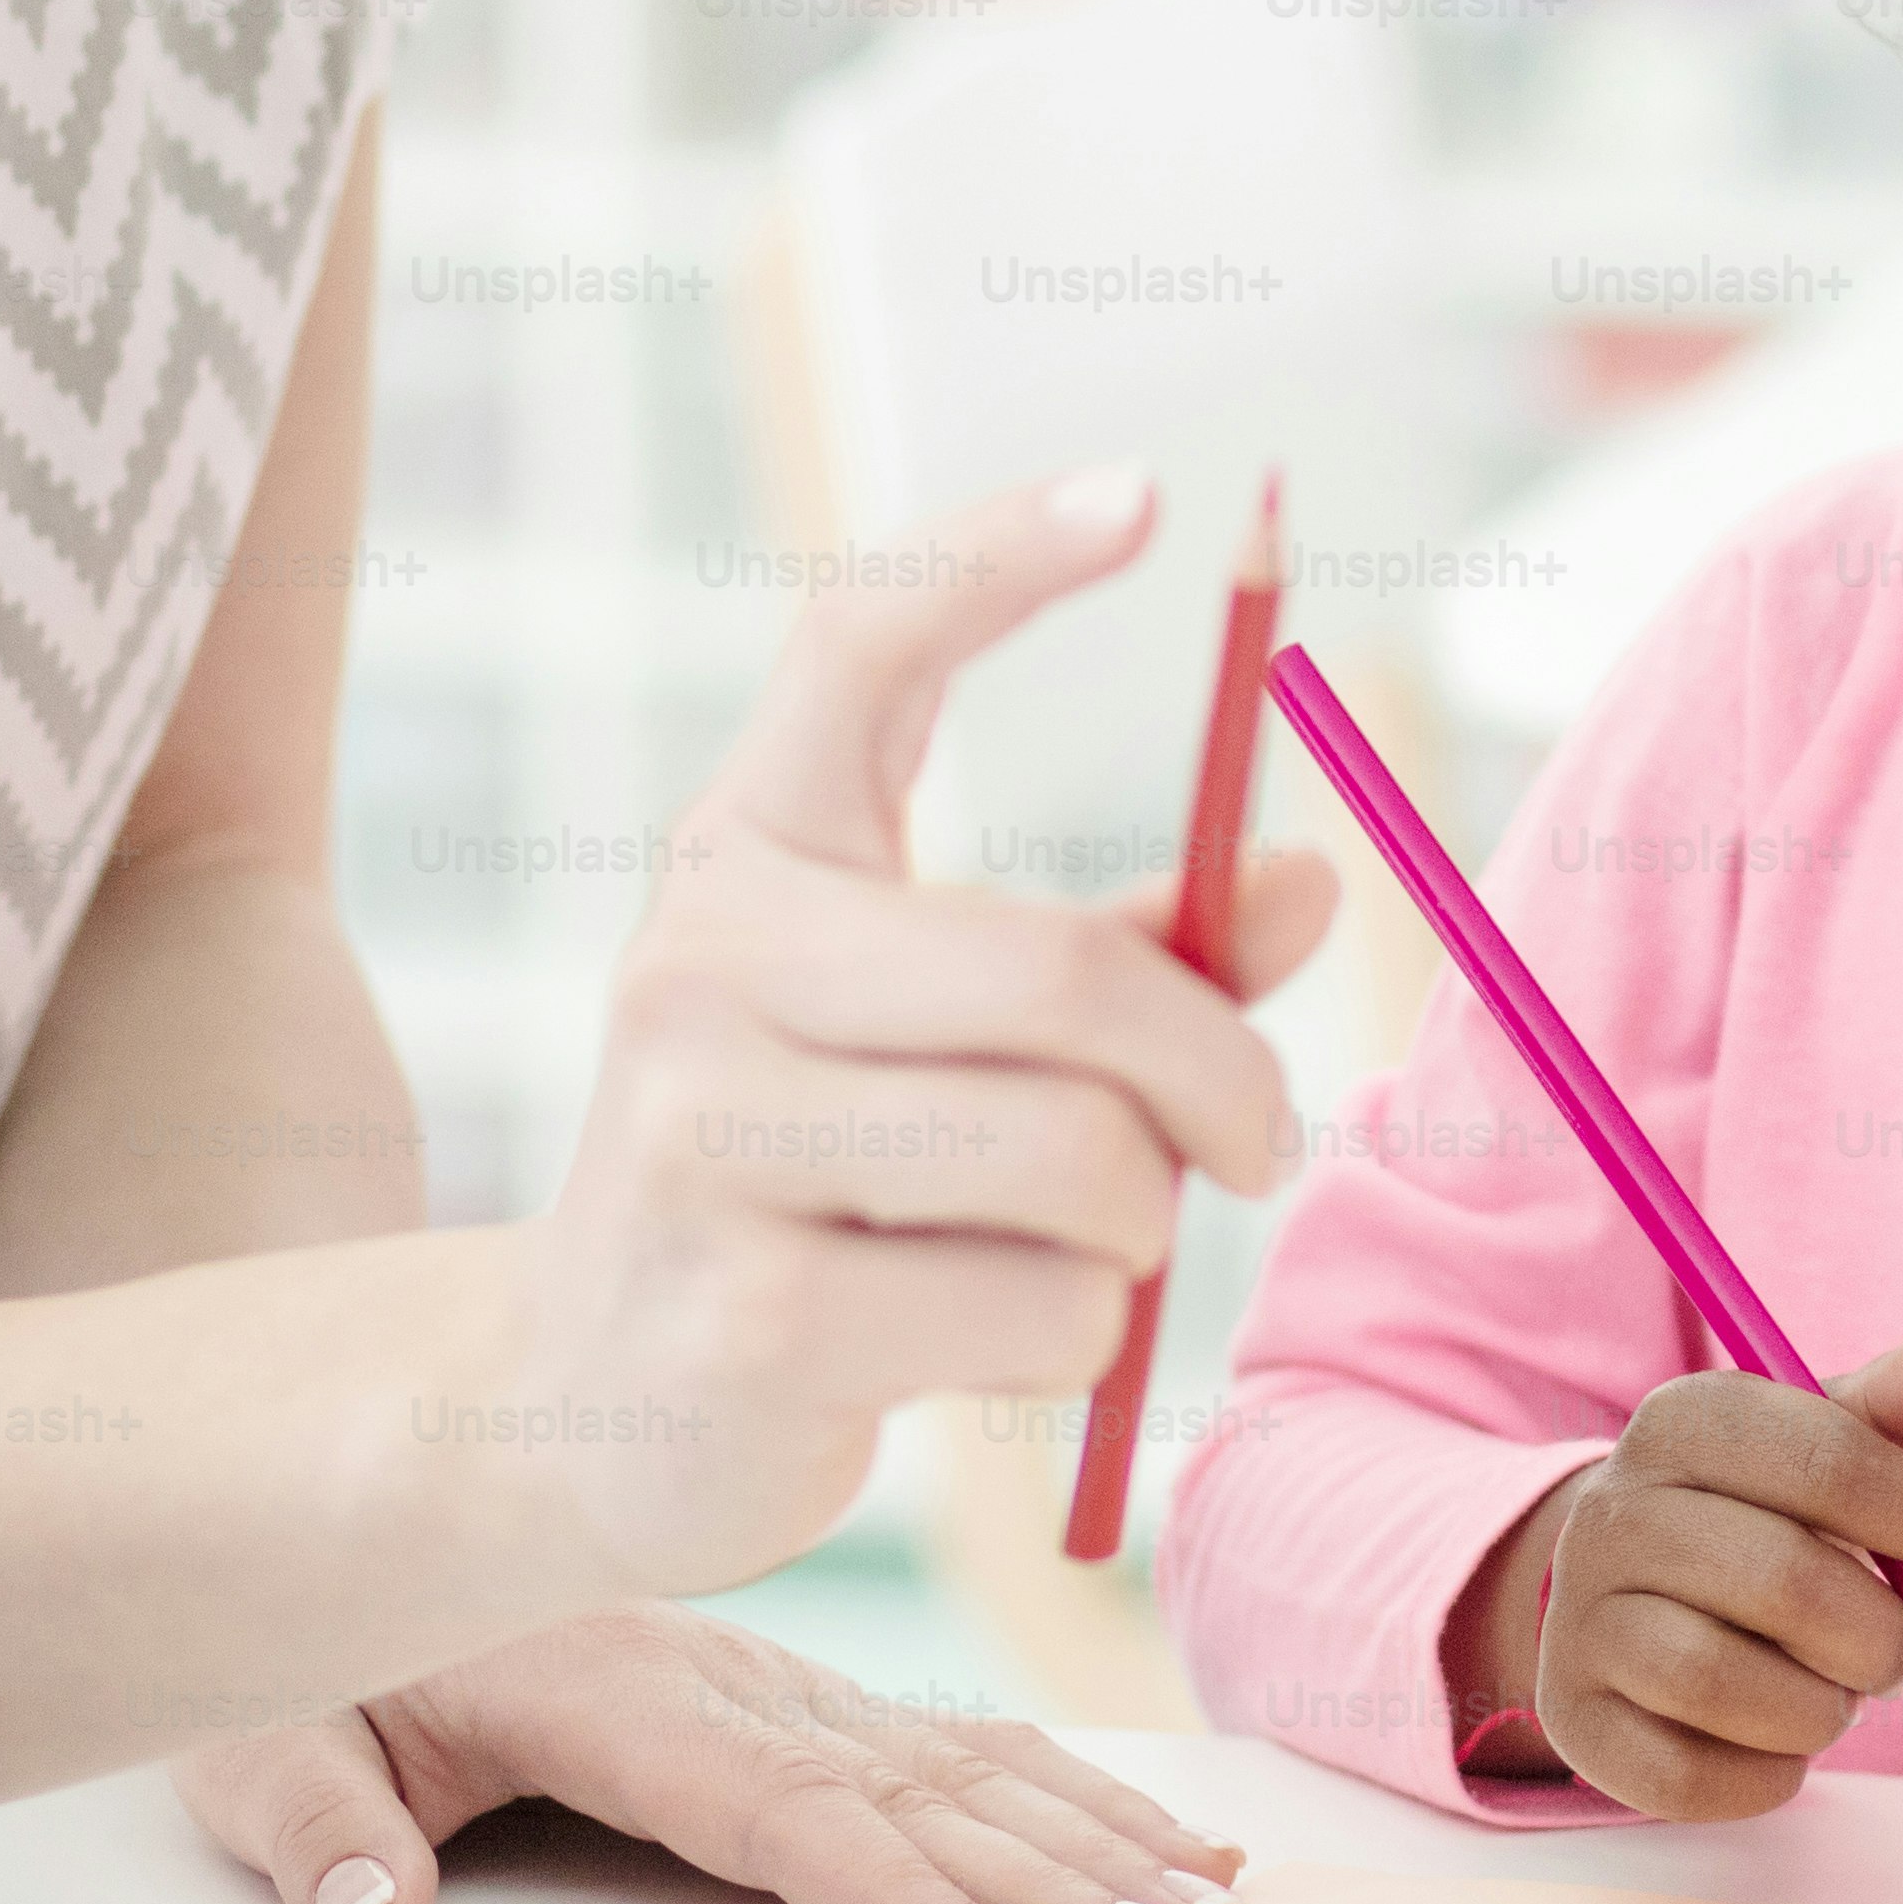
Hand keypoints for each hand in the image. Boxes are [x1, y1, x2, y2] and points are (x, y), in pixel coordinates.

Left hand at [182, 1606, 1257, 1903]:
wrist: (331, 1499)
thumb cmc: (298, 1643)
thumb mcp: (250, 1732)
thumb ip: (309, 1826)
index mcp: (609, 1695)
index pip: (779, 1810)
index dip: (897, 1895)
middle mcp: (727, 1682)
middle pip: (919, 1795)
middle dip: (1066, 1886)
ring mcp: (782, 1685)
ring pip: (972, 1768)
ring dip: (1106, 1846)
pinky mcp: (805, 1699)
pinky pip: (967, 1746)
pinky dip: (1085, 1794)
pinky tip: (1178, 1841)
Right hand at [489, 464, 1343, 1591]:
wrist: (589, 1408)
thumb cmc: (819, 1188)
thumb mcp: (943, 1041)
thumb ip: (1131, 957)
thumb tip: (1312, 877)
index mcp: (750, 853)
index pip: (858, 642)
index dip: (997, 555)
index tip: (1145, 495)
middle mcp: (702, 960)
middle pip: (1069, 976)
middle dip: (1221, 1076)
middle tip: (1263, 1138)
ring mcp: (703, 1135)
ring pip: (1083, 1159)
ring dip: (1139, 1229)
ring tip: (1065, 1249)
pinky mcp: (747, 1318)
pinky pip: (1047, 1307)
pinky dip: (1077, 1340)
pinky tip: (975, 1339)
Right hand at [1456, 1323, 1902, 1818]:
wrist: (1641, 1598)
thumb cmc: (1770, 1516)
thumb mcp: (1833, 1447)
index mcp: (1683, 1422)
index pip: (1827, 1461)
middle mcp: (1613, 1514)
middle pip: (1785, 1582)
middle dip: (1881, 1635)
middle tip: (1900, 1651)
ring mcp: (1580, 1622)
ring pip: (1724, 1684)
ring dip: (1822, 1707)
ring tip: (1835, 1692)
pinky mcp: (1577, 1723)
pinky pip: (1689, 1777)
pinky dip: (1769, 1773)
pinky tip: (1781, 1739)